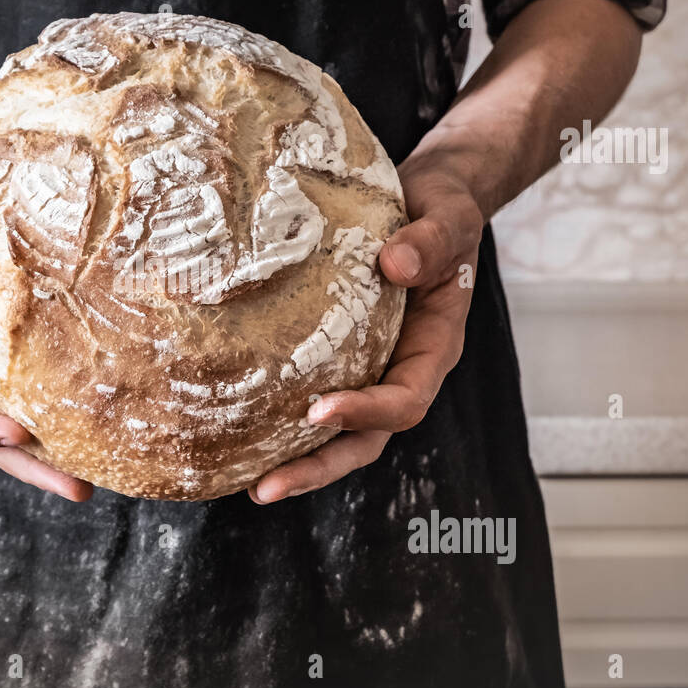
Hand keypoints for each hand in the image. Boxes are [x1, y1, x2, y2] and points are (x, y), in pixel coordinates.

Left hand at [248, 158, 485, 503]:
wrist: (429, 200)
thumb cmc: (443, 211)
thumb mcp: (448, 218)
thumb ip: (429, 243)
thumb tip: (392, 265)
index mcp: (434, 347)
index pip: (405, 399)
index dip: (366, 412)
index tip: (319, 410)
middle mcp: (402, 368)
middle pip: (366, 439)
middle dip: (319, 466)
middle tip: (266, 488)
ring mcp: (370, 366)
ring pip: (338, 433)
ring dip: (296, 461)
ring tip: (249, 484)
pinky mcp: (339, 354)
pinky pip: (311, 395)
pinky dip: (282, 422)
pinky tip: (240, 434)